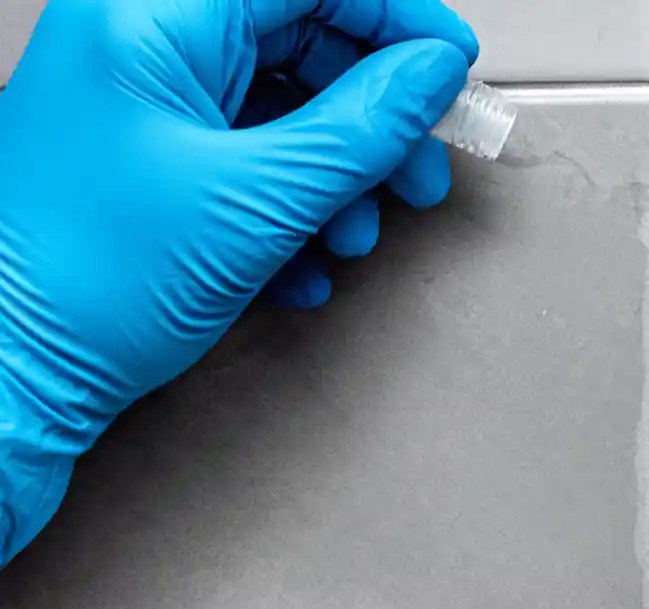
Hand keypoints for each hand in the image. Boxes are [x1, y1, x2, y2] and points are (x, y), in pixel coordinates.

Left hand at [0, 0, 477, 563]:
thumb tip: (430, 76)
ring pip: (284, 107)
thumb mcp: (258, 198)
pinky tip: (304, 260)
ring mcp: (147, 104)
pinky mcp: (155, 159)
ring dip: (340, 174)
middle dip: (374, 117)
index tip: (448, 68)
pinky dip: (296, 206)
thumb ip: (362, 126)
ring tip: (352, 234)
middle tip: (417, 170)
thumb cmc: (88, 283)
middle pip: (301, 42)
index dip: (393, 19)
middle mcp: (144, 45)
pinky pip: (252, 155)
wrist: (10, 376)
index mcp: (151, 20)